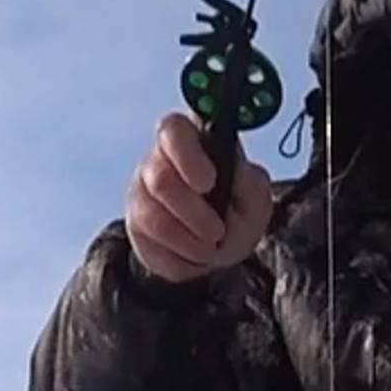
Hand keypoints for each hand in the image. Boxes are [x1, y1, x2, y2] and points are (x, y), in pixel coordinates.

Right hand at [124, 112, 276, 282]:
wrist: (217, 246)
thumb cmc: (234, 210)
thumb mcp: (255, 198)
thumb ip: (251, 184)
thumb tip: (239, 172)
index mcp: (191, 139)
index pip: (173, 130)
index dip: (188, 157)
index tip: (209, 182)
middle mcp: (157, 161)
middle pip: (160, 180)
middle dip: (194, 214)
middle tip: (218, 231)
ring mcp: (141, 193)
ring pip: (152, 218)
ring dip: (189, 241)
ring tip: (210, 247)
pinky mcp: (134, 226)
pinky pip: (151, 247)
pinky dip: (180, 259)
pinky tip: (194, 254)